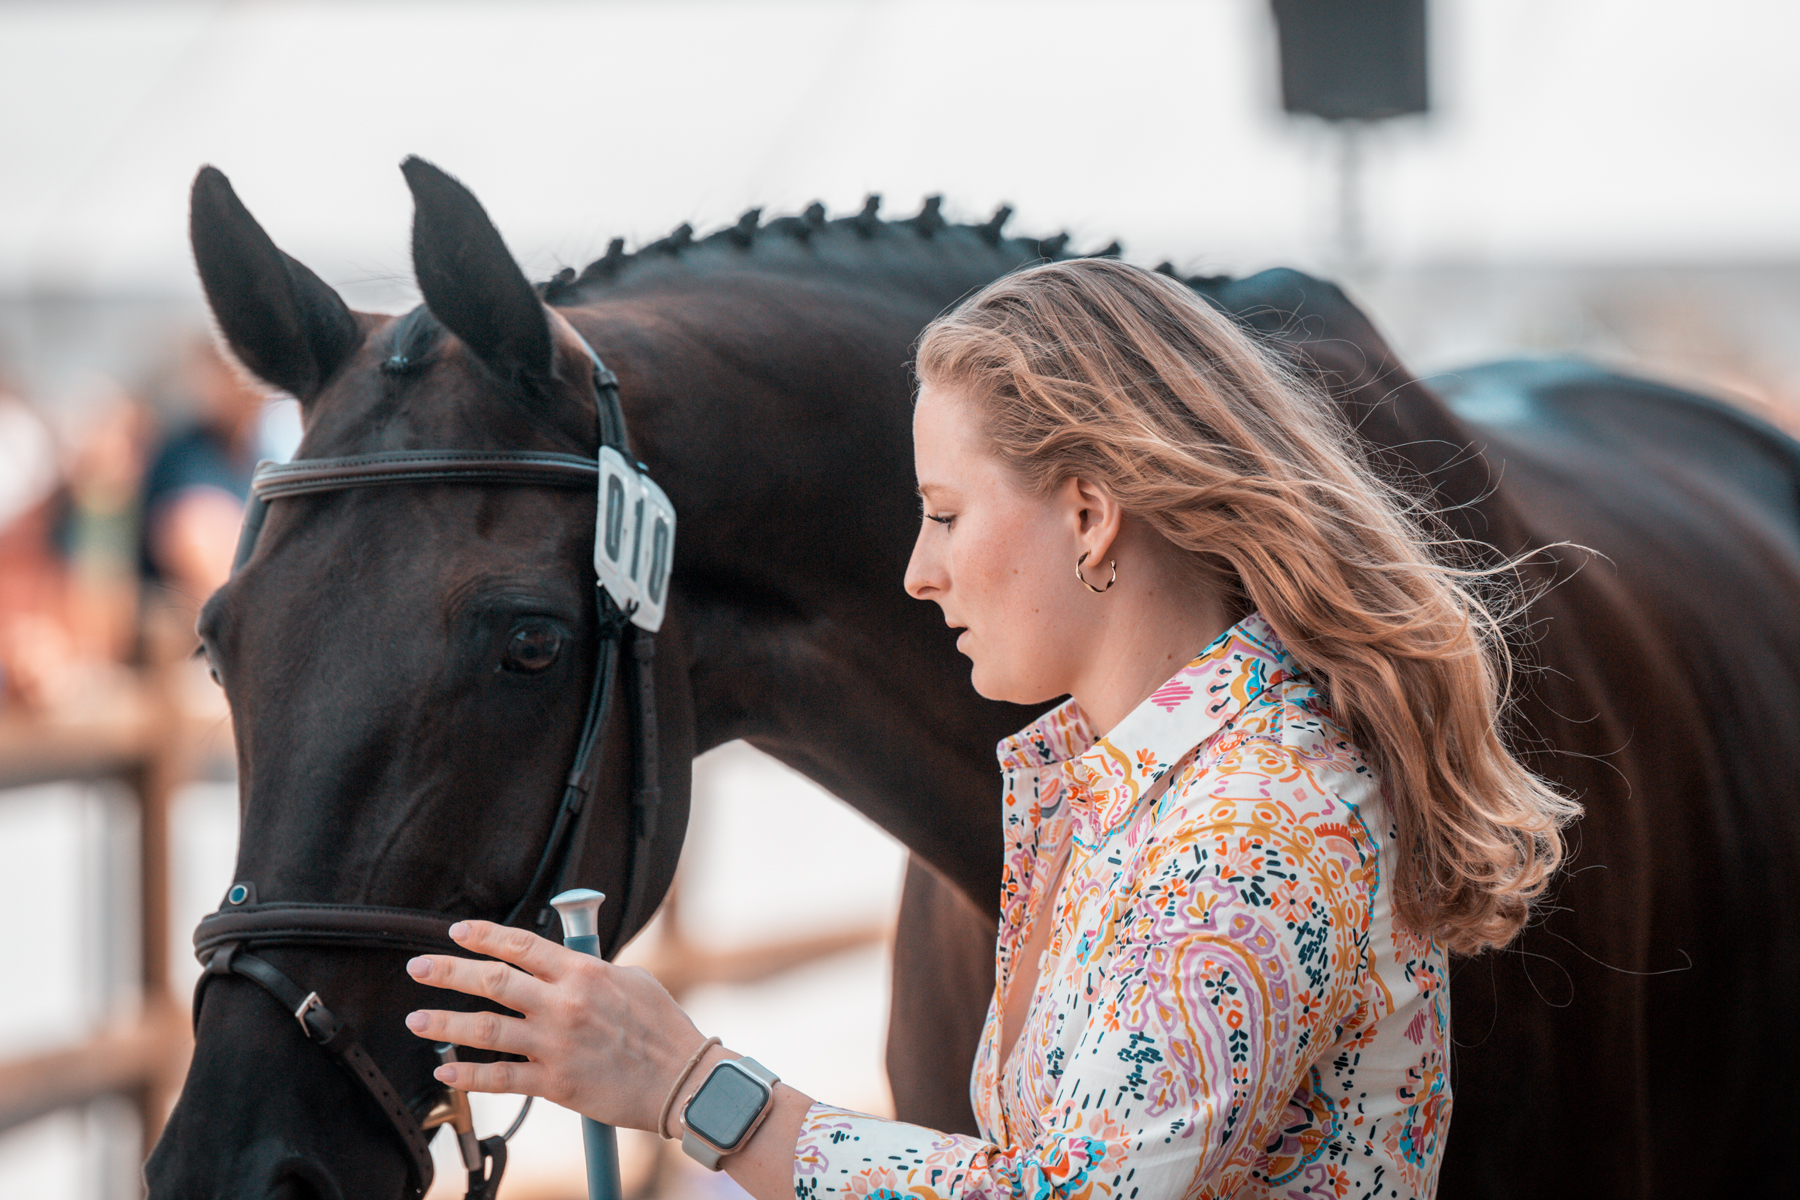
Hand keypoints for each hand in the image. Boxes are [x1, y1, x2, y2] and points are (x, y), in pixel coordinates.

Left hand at [403, 920, 705, 1131]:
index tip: (457, 932)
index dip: (484, 936)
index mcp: (583, 972)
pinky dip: (468, 1076)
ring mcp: (556, 1045)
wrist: (682, 1080)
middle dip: (448, 971)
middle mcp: (564, 1005)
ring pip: (486, 1030)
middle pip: (493, 980)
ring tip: (417, 1019)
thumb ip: (592, 970)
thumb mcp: (633, 980)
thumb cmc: (663, 1028)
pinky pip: (501, 1078)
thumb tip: (563, 965)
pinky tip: (445, 1071)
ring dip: (445, 1023)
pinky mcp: (556, 1083)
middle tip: (418, 968)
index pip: (521, 944)